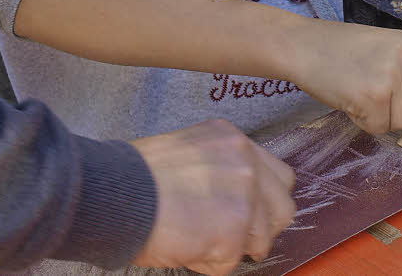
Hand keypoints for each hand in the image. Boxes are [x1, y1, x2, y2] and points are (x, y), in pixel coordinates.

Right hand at [131, 119, 295, 274]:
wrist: (117, 192)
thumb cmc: (140, 176)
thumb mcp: (191, 150)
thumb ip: (222, 167)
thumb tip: (240, 201)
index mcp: (233, 138)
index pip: (278, 175)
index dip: (263, 200)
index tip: (244, 213)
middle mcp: (245, 159)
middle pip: (283, 207)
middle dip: (260, 227)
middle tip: (228, 235)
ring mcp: (244, 194)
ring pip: (262, 240)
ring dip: (231, 248)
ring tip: (196, 237)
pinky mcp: (234, 231)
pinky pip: (230, 264)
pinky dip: (208, 264)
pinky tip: (184, 245)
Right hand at [291, 22, 401, 138]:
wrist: (303, 45)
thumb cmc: (340, 49)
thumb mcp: (385, 49)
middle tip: (389, 114)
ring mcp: (390, 75)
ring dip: (384, 119)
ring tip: (361, 96)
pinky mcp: (371, 95)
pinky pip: (380, 127)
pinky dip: (365, 122)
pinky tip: (350, 100)